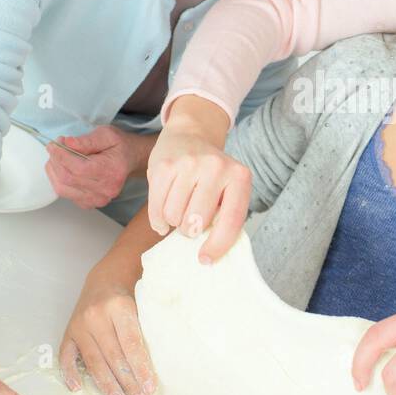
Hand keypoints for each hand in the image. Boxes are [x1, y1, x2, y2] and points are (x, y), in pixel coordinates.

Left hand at [44, 125, 147, 208]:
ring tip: (56, 157)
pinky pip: (65, 193)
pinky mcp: (89, 203)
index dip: (61, 156)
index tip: (54, 144)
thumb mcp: (107, 134)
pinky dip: (58, 180)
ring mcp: (97, 199)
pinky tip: (62, 168)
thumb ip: (87, 140)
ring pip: (62, 188)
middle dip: (56, 161)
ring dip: (53, 171)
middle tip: (54, 147)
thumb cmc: (119, 146)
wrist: (129, 160)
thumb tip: (68, 143)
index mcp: (112, 171)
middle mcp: (105, 190)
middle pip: (68, 178)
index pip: (78, 168)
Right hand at [59, 272, 156, 394]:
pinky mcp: (68, 333)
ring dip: (107, 386)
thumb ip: (145, 332)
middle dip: (128, 383)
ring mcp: (79, 326)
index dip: (141, 368)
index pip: (131, 344)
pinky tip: (78, 389)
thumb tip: (154, 369)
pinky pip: (66, 357)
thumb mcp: (141, 306)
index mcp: (118, 307)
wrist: (104, 280)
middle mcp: (96, 317)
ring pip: (94, 361)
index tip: (151, 388)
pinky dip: (70, 374)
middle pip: (114, 357)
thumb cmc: (128, 297)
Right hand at [146, 114, 251, 264]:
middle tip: (190, 221)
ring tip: (179, 210)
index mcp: (240, 177)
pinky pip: (156, 208)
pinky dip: (158, 218)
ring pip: (174, 216)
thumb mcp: (228, 190)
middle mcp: (216, 167)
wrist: (190, 134)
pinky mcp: (164, 165)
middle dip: (190, 230)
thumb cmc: (211, 175)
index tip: (205, 260)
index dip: (218, 246)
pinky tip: (164, 212)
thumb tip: (207, 256)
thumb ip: (225, 217)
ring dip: (173, 222)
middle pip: (196, 222)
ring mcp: (189, 164)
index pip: (231, 221)